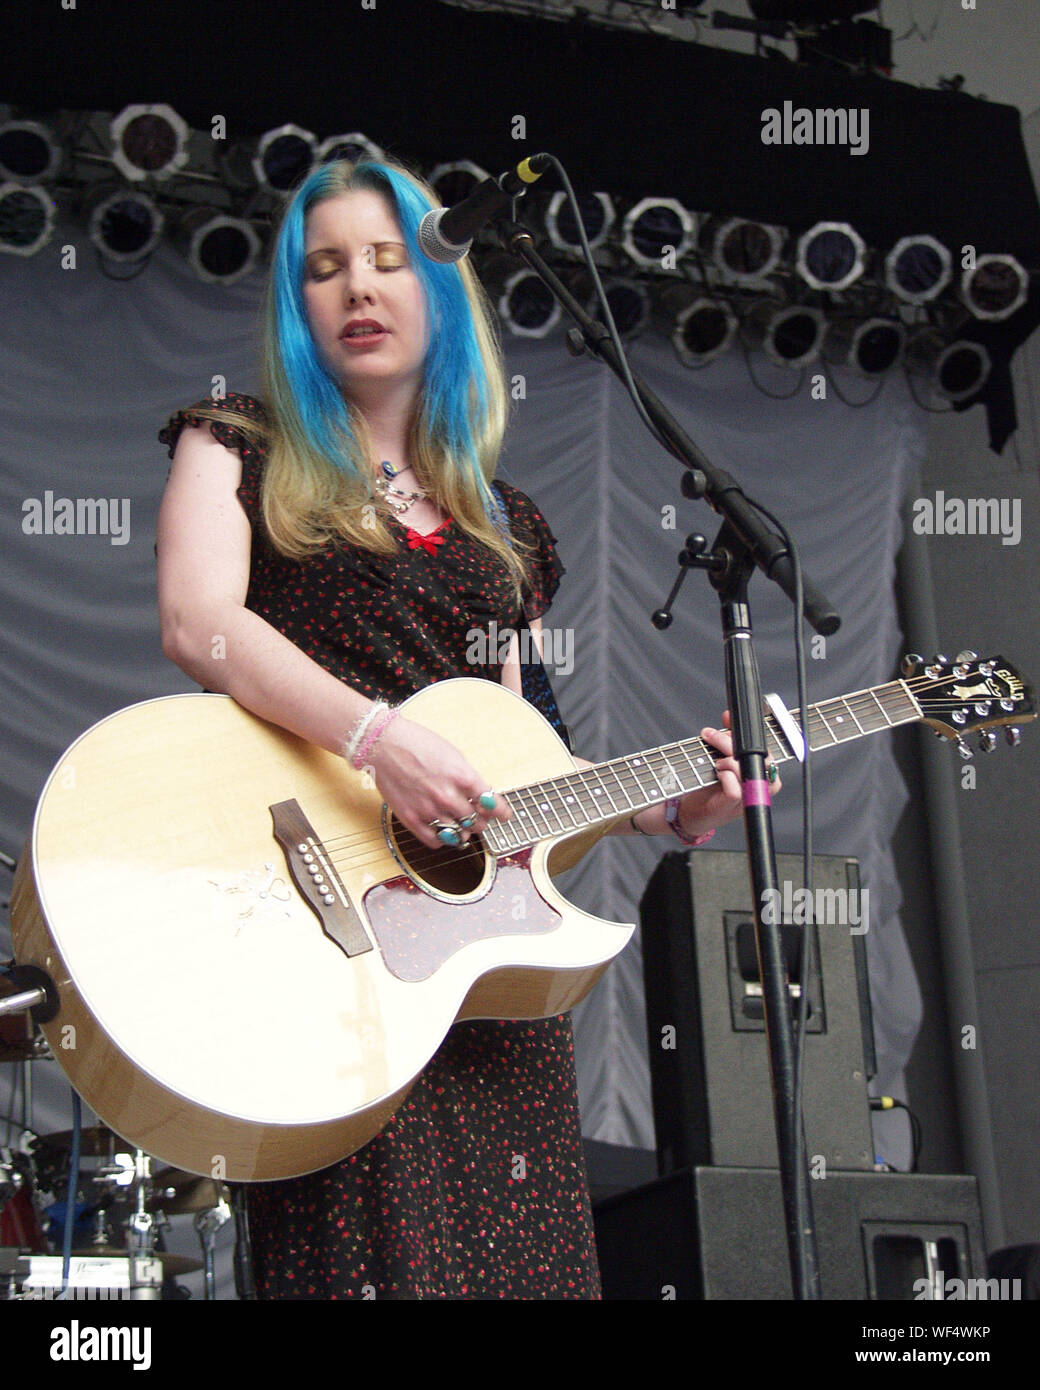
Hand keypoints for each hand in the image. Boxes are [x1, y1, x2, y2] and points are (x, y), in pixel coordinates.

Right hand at [365, 716, 511, 849]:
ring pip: (458, 835)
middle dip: (481, 821)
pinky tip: (442, 830)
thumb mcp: (453, 754)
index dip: (502, 812)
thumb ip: (468, 778)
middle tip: (479, 817)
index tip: (504, 815)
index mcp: (461, 776)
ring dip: (464, 832)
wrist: (383, 743)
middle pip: (477, 822)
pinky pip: (435, 841)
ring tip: (462, 825)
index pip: (491, 803)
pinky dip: (443, 839)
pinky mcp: (410, 818)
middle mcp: (447, 795)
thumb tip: (481, 796)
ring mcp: (428, 809)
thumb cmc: (417, 743)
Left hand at [672, 713, 780, 838]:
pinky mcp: (732, 805)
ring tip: (715, 761)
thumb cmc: (708, 785)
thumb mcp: (719, 757)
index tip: (728, 720)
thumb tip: (728, 716)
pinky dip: (724, 776)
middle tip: (711, 736)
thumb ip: (727, 738)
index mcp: (760, 770)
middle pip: (760, 757)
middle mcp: (759, 784)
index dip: (750, 733)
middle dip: (731, 742)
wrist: (691, 812)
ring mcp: (747, 796)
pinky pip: (734, 787)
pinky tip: (717, 774)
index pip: (766, 748)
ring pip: (746, 770)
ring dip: (727, 759)